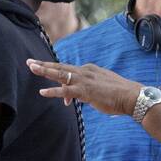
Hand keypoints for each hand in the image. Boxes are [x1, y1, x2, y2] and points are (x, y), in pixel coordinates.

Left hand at [26, 59, 140, 116]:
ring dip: (45, 71)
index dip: (58, 78)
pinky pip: (65, 91)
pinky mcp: (85, 91)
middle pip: (60, 67)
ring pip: (60, 74)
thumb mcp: (101, 89)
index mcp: (89, 70)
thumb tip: (78, 98)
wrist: (131, 96)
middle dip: (44, 65)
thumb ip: (87, 91)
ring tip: (32, 68)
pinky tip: (42, 92)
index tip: (49, 85)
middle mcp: (85, 72)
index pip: (69, 71)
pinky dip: (53, 91)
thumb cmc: (119, 95)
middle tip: (30, 62)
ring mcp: (84, 80)